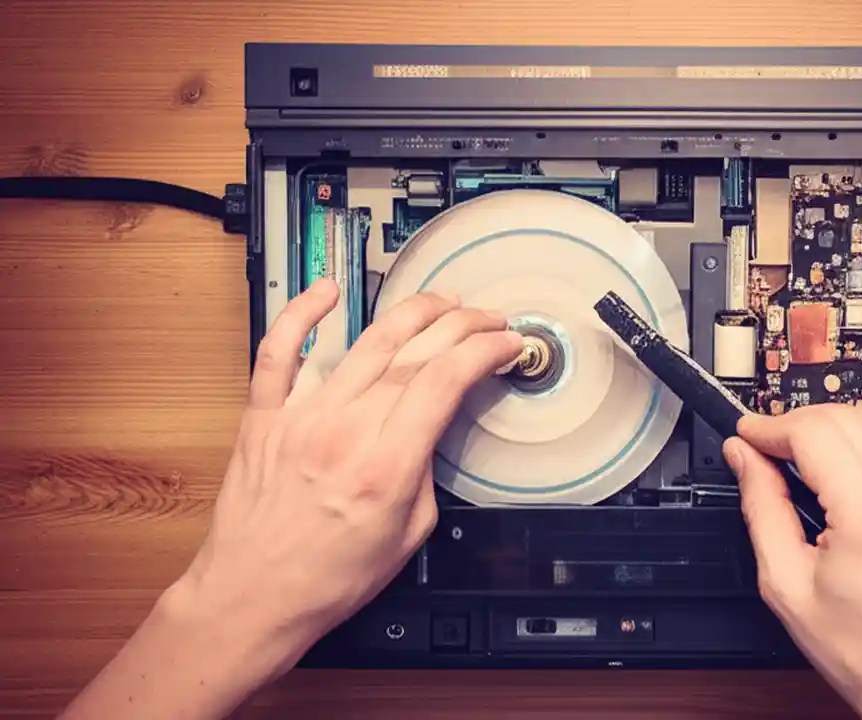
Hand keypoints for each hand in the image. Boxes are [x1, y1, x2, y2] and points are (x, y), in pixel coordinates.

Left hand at [177, 279, 522, 660]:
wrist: (253, 597)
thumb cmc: (328, 580)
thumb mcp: (408, 537)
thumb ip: (425, 474)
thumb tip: (429, 431)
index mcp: (387, 467)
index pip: (446, 381)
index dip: (485, 350)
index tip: (506, 343)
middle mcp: (345, 432)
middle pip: (415, 353)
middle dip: (463, 326)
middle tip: (487, 319)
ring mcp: (301, 417)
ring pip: (365, 342)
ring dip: (412, 313)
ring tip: (442, 302)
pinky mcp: (265, 416)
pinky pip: (279, 351)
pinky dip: (301, 314)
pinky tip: (327, 291)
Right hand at [723, 406, 861, 719]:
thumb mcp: (788, 588)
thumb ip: (762, 510)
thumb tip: (745, 458)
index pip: (813, 431)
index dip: (771, 426)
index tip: (752, 434)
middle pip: (848, 416)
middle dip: (801, 425)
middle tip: (776, 450)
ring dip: (848, 424)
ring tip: (826, 456)